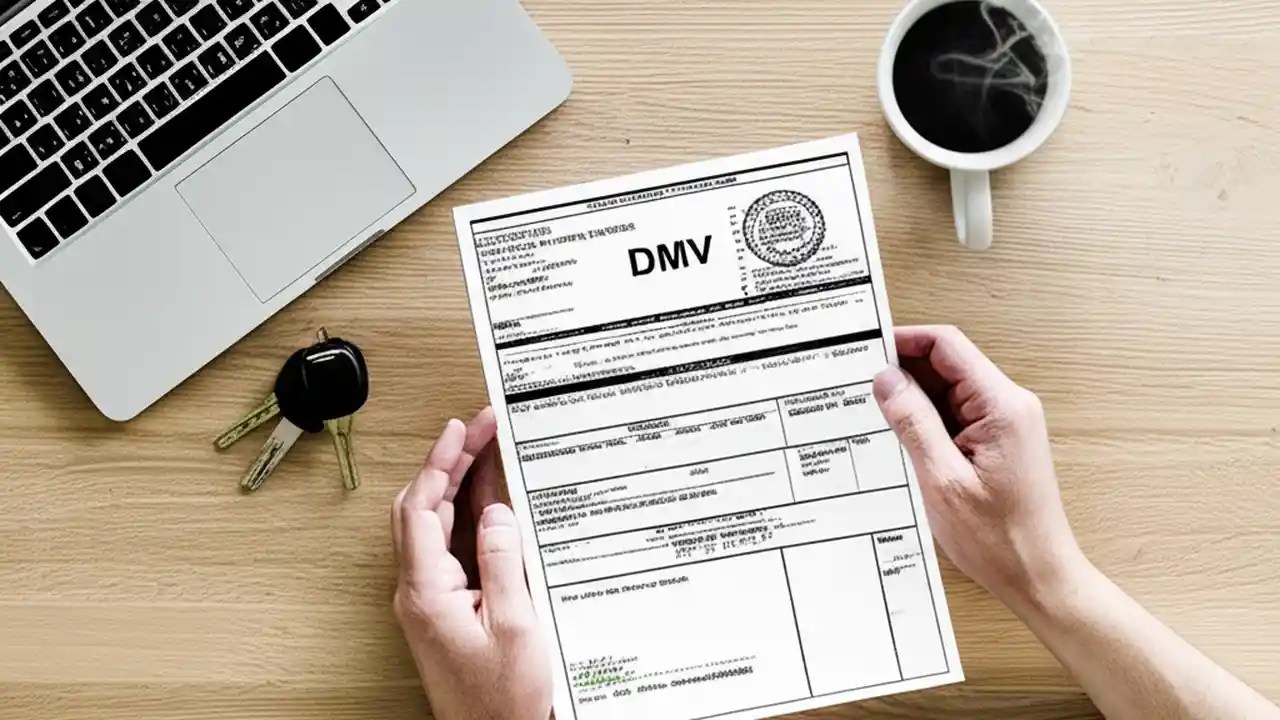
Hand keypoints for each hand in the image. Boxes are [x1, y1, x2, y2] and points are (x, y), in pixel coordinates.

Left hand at [391, 409, 551, 719]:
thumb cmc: (500, 699)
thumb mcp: (514, 624)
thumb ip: (503, 562)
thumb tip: (496, 513)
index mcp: (427, 591)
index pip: (422, 508)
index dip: (439, 462)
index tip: (458, 429)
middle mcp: (419, 591)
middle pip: (423, 508)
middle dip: (449, 462)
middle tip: (478, 428)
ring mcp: (430, 599)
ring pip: (434, 524)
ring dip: (457, 484)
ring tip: (485, 449)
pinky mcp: (444, 607)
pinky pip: (449, 546)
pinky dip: (466, 514)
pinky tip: (488, 498)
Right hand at [872, 326, 1083, 612]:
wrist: (1039, 579)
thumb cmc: (1000, 540)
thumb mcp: (942, 480)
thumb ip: (913, 423)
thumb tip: (885, 380)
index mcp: (1002, 407)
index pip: (948, 346)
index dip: (904, 340)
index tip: (867, 347)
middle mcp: (1009, 407)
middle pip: (947, 365)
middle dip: (902, 372)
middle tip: (859, 387)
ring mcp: (1005, 424)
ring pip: (947, 391)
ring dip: (912, 400)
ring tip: (874, 417)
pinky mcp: (997, 442)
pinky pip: (954, 416)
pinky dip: (925, 422)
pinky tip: (899, 439)